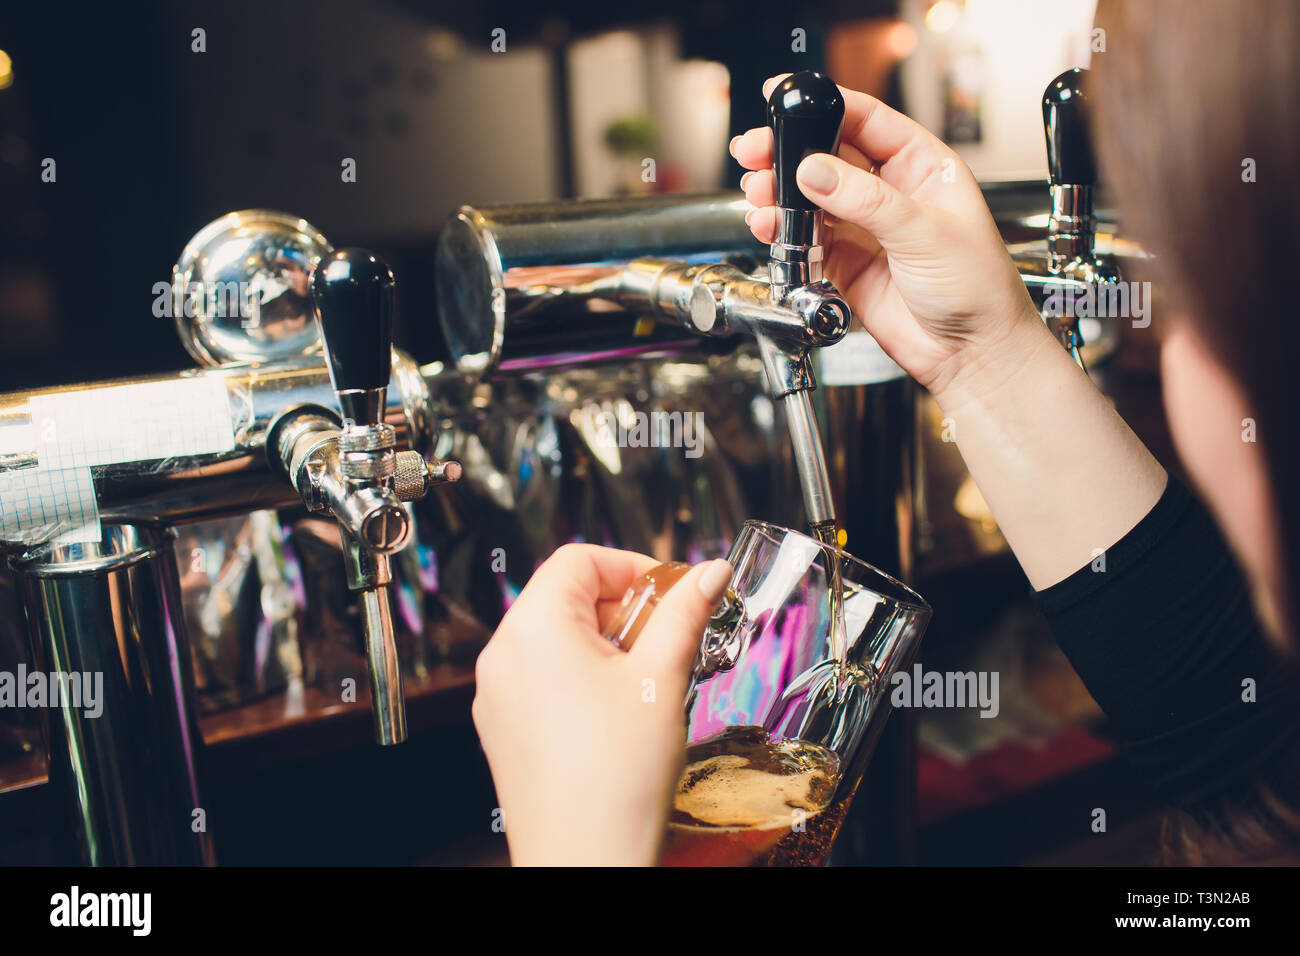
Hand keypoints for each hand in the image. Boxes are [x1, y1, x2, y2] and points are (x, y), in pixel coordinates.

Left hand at [472, 544, 731, 865]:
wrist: (585, 861)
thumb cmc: (617, 777)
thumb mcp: (662, 678)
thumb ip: (685, 613)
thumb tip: (711, 572)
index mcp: (534, 627)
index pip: (580, 558)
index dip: (634, 567)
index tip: (674, 593)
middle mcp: (503, 654)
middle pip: (565, 596)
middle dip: (625, 609)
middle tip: (670, 639)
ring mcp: (497, 694)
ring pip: (555, 638)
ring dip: (607, 644)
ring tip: (649, 681)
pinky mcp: (503, 728)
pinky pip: (542, 677)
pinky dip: (581, 676)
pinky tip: (618, 712)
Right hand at [732, 75, 1048, 401]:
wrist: (972, 354)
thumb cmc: (978, 289)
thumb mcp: (925, 232)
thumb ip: (866, 200)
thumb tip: (815, 170)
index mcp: (924, 166)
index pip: (868, 120)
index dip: (826, 105)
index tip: (788, 99)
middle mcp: (892, 192)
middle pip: (830, 155)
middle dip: (790, 150)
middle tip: (756, 150)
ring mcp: (866, 227)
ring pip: (812, 197)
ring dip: (780, 192)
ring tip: (758, 193)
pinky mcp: (846, 263)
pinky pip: (807, 238)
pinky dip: (783, 230)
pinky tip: (769, 224)